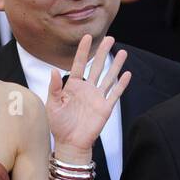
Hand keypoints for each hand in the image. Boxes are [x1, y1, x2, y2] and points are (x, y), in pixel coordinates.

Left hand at [46, 34, 130, 153]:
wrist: (70, 143)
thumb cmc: (59, 125)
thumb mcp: (52, 104)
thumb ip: (54, 88)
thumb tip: (53, 70)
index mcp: (73, 86)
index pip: (79, 64)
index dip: (83, 50)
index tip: (87, 37)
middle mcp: (87, 89)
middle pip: (97, 66)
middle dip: (103, 52)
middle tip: (110, 38)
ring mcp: (97, 98)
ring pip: (108, 77)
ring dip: (116, 65)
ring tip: (122, 52)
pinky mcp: (105, 108)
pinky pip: (115, 94)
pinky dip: (121, 84)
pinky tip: (127, 74)